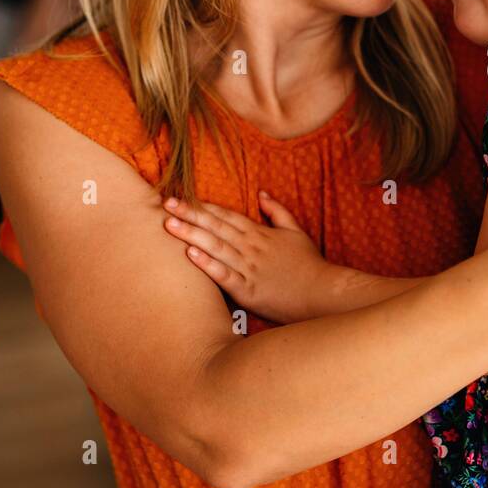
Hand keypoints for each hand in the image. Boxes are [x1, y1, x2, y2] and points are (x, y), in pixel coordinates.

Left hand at [161, 191, 343, 323]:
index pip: (226, 216)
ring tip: (169, 225)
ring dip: (191, 235)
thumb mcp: (296, 232)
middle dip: (189, 215)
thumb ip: (278, 211)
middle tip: (165, 204)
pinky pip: (225, 275)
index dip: (202, 206)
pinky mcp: (248, 291)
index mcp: (260, 234)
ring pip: (215, 247)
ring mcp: (249, 269)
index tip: (180, 197)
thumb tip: (261, 194)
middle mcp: (251, 248)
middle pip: (216, 227)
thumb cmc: (309, 264)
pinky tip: (191, 254)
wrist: (322, 293)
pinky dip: (208, 264)